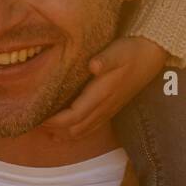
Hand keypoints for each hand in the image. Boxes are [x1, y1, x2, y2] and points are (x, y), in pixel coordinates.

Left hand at [39, 36, 166, 139]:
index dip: (56, 121)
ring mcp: (109, 109)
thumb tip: (93, 65)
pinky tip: (65, 131)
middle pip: (76, 128)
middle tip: (34, 123)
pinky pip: (91, 127)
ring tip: (44, 130)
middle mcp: (105, 106)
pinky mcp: (111, 107)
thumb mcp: (118, 51)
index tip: (38, 118)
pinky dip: (75, 132)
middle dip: (55, 129)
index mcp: (102, 94)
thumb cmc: (132, 51)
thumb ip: (105, 59)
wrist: (152, 55)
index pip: (75, 116)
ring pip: (84, 131)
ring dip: (64, 134)